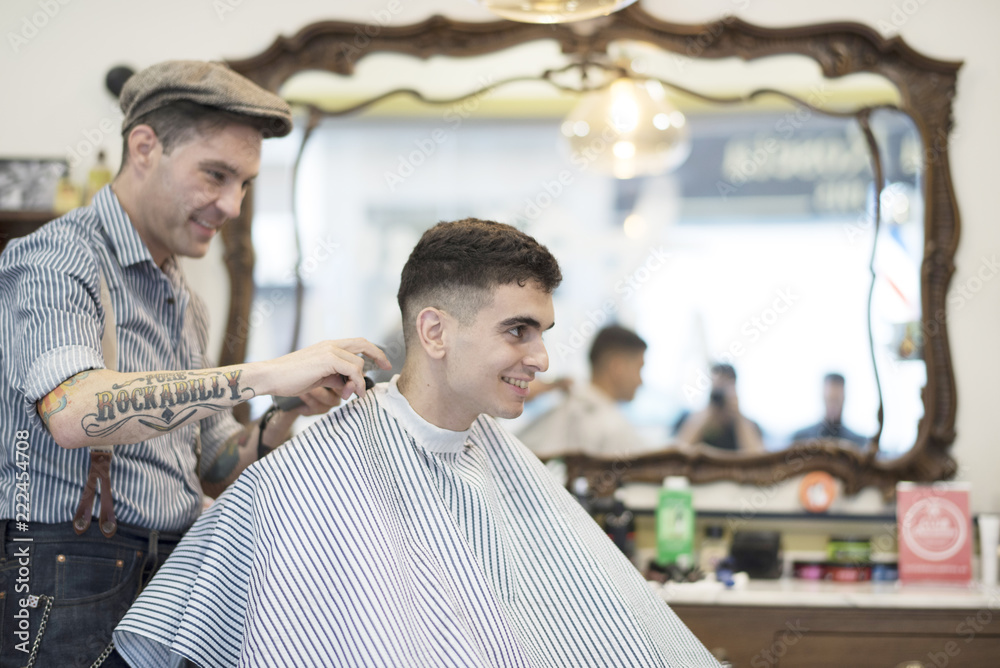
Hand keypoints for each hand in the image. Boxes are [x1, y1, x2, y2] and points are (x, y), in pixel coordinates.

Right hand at [256, 338, 390, 400]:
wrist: (271, 376)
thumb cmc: (291, 379)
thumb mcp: (319, 377)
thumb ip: (336, 378)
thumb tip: (350, 385)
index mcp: (328, 346)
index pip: (357, 342)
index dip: (373, 351)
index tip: (383, 363)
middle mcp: (330, 345)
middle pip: (363, 343)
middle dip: (378, 356)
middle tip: (386, 368)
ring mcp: (329, 350)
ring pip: (358, 363)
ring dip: (359, 382)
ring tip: (350, 395)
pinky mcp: (327, 359)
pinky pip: (352, 370)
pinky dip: (355, 383)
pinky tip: (348, 394)